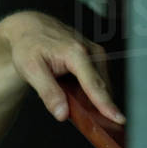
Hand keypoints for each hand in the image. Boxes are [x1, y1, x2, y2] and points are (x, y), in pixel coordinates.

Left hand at [0, 11, 123, 123]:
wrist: (29, 27)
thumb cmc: (29, 45)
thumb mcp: (30, 69)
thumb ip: (48, 92)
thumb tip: (62, 113)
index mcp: (76, 53)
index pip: (94, 84)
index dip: (106, 104)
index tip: (118, 119)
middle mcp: (90, 51)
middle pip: (101, 87)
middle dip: (98, 106)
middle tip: (84, 121)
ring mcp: (94, 52)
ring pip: (100, 84)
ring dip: (92, 98)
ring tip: (71, 101)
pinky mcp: (94, 55)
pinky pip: (97, 79)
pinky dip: (90, 90)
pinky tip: (75, 93)